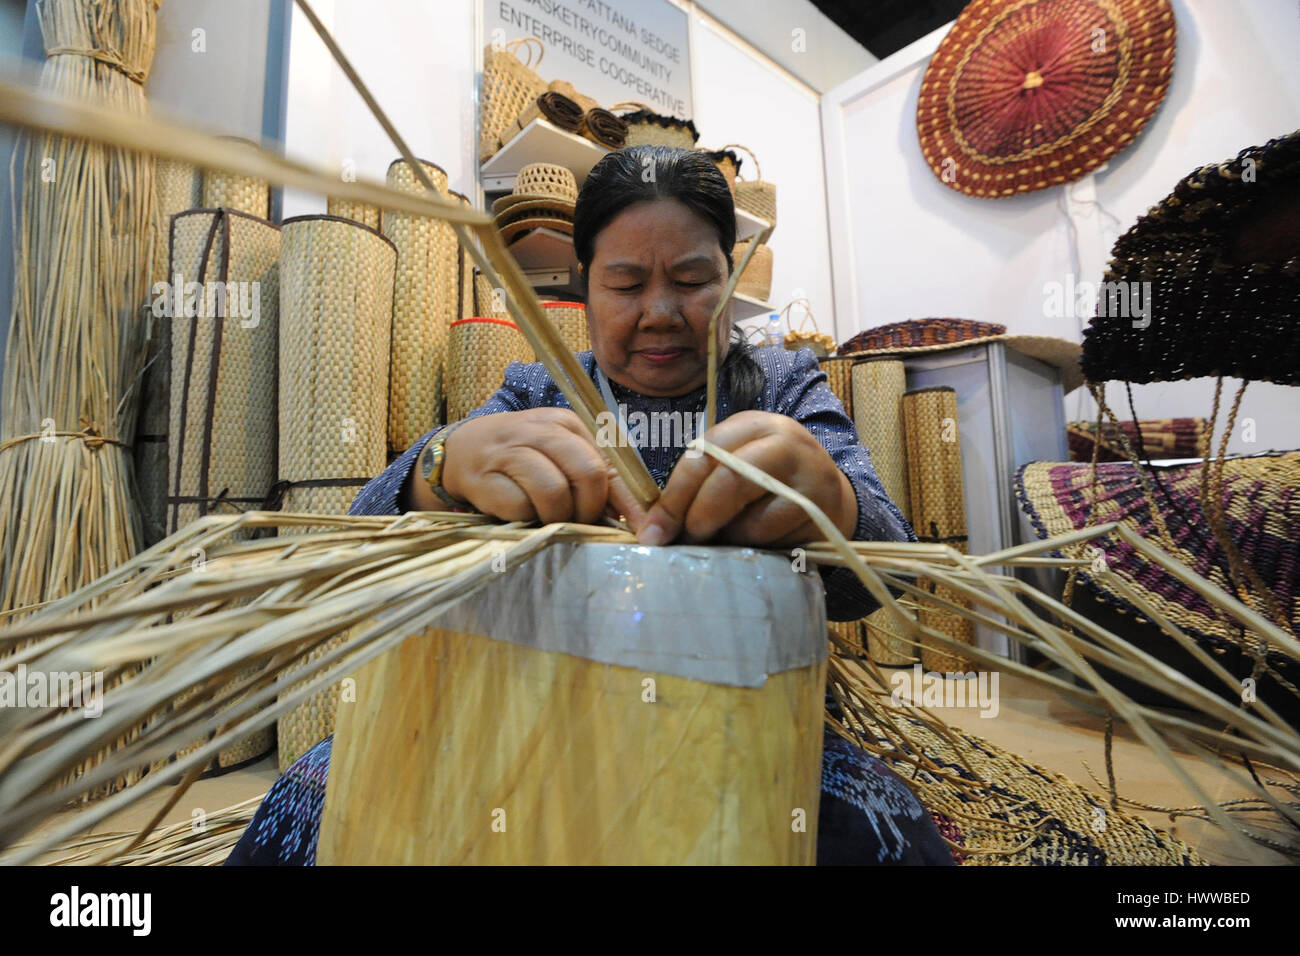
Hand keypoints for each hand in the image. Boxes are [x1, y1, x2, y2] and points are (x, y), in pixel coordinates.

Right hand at [438, 408, 645, 526]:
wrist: (461, 450)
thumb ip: (597, 476)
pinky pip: (519, 506)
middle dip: (590, 508)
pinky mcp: (484, 476)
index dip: (629, 500)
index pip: (611, 461)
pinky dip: (526, 518)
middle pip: (587, 473)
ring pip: (554, 491)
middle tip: (580, 521)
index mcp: (566, 423)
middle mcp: (540, 430)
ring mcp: (510, 451)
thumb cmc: (521, 457)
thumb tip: (634, 514)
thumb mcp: (561, 455)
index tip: (642, 530)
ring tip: (549, 519)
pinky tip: (521, 513)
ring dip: (557, 516)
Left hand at [635, 410, 857, 547]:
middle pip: (727, 478)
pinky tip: (757, 540)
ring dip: (726, 534)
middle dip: (696, 516)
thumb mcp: (732, 470)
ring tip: (724, 538)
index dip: (675, 494)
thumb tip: (652, 528)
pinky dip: (753, 543)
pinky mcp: (819, 507)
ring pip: (749, 512)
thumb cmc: (765, 487)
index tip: (655, 530)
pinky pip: (770, 533)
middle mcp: (782, 440)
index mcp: (751, 425)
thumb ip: (695, 488)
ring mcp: (806, 472)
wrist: (829, 498)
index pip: (703, 453)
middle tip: (685, 539)